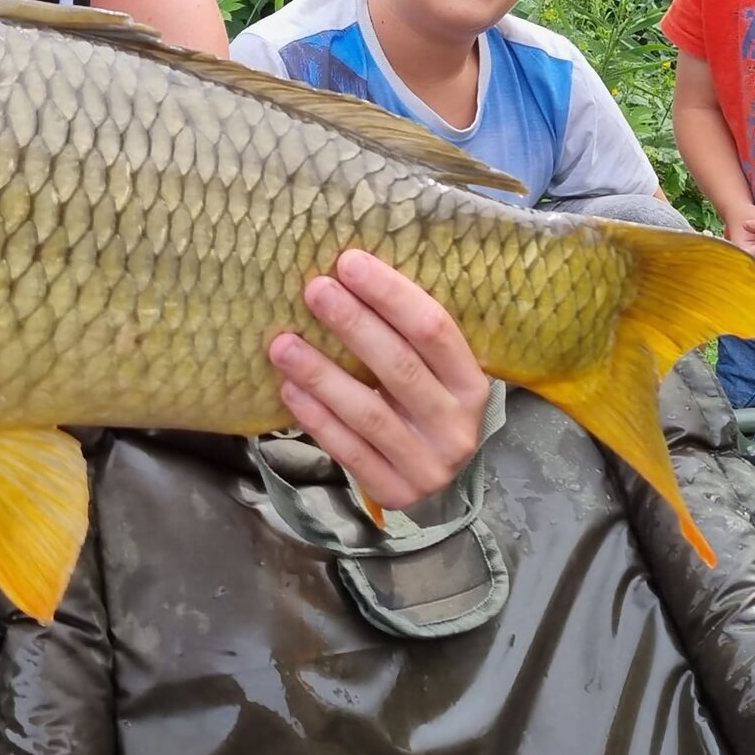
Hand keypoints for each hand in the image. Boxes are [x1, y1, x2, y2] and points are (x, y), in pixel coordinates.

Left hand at [267, 250, 489, 509]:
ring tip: (283, 344)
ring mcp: (428, 465)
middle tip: (314, 289)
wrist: (435, 481)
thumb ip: (405, 336)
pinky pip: (348, 450)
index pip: (434, 329)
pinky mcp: (395, 491)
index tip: (349, 262)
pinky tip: (289, 389)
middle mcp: (457, 426)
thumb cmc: (424, 407)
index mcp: (471, 383)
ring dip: (321, 374)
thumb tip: (348, 273)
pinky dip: (316, 418)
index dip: (391, 294)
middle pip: (400, 367)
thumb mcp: (433, 374)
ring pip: (368, 413)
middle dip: (353, 324)